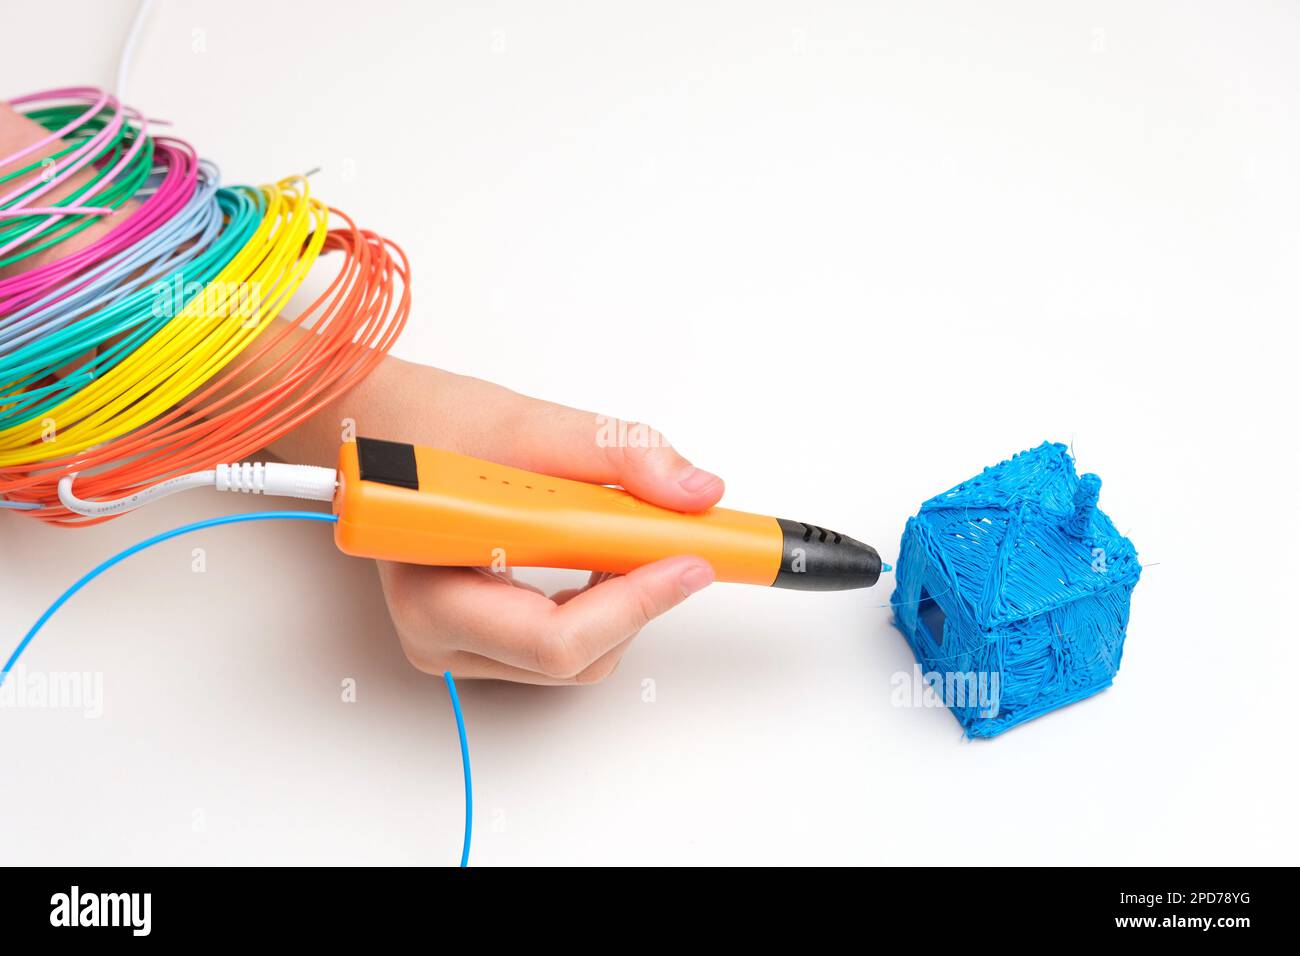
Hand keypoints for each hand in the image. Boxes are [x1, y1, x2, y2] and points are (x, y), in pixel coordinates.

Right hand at [273, 358, 724, 683]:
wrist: (382, 429)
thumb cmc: (434, 426)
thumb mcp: (533, 424)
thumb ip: (621, 454)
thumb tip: (696, 491)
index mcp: (435, 592)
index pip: (555, 636)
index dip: (634, 602)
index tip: (691, 559)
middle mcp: (439, 636)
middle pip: (574, 657)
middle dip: (636, 600)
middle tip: (673, 538)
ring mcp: (458, 646)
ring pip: (578, 660)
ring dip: (622, 602)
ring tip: (621, 534)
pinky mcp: (479, 642)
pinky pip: (565, 647)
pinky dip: (602, 605)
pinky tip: (599, 555)